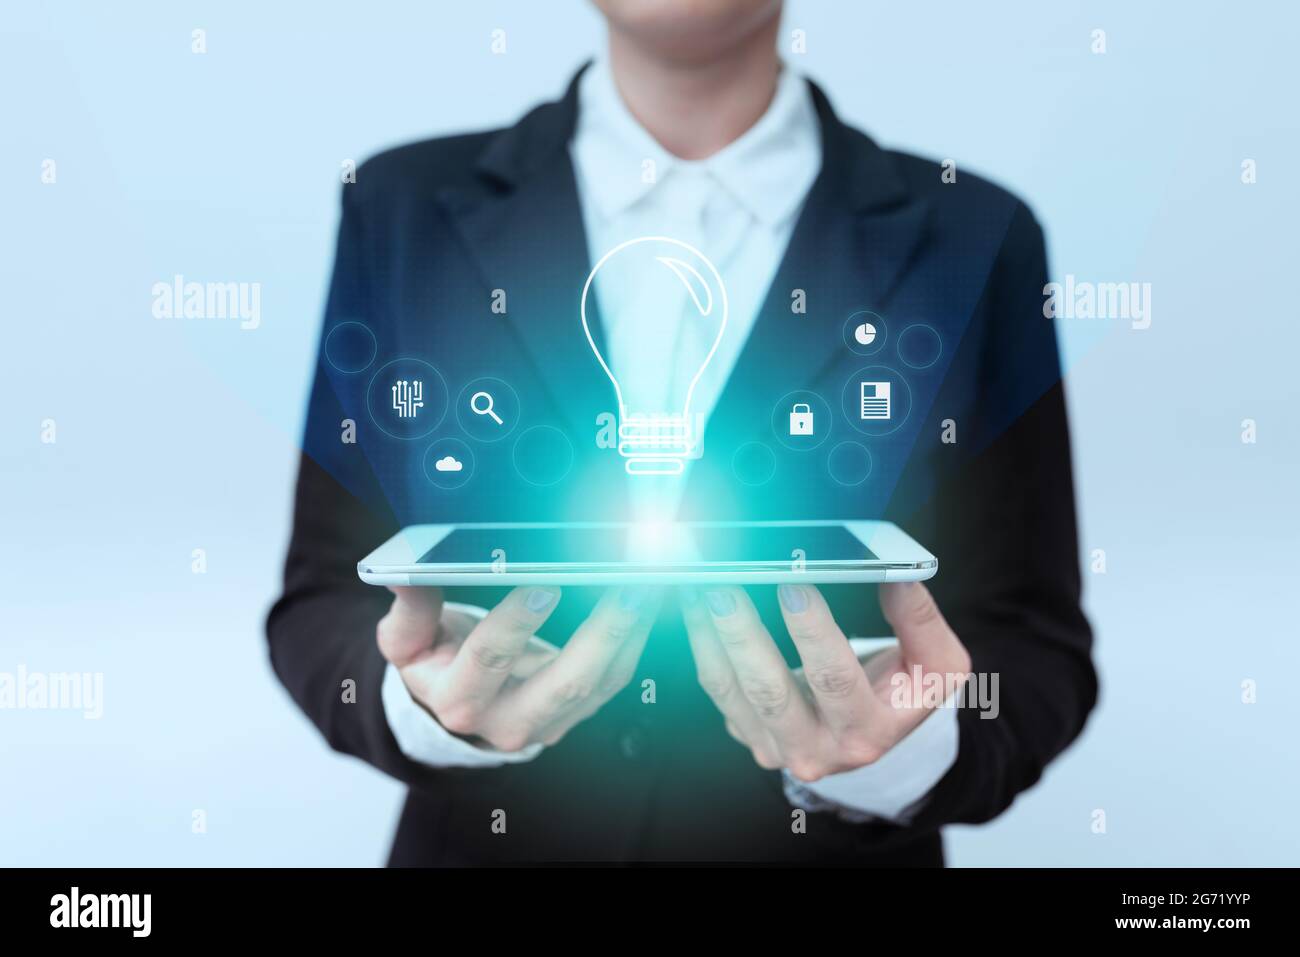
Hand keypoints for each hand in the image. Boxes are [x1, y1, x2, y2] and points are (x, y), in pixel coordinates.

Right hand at [377, 585, 659, 751]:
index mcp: (459, 701)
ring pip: (600, 680)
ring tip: (650, 582)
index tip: (544, 583)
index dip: (516, 622)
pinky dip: (636, 637)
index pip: (490, 660)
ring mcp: (551, 722)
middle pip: (565, 682)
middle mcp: (509, 721)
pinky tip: (648, 598)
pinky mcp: (579, 712)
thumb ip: (409, 611)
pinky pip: (616, 677)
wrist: (459, 706)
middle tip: (629, 584)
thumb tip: (403, 573)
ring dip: (631, 629)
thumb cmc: (435, 662)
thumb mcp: (407, 642)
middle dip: (603, 631)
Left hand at [682, 581, 970, 781]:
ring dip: (710, 635)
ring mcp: (776, 747)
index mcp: (869, 732)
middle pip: (771, 692)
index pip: (835, 680)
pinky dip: (703, 644)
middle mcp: (818, 749)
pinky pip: (718, 690)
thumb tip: (896, 576)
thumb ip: (921, 620)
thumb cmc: (901, 690)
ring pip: (733, 691)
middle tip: (723, 585)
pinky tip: (696, 607)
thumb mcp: (935, 665)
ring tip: (700, 588)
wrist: (870, 731)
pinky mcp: (748, 734)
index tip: (793, 583)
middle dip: (743, 633)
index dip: (812, 632)